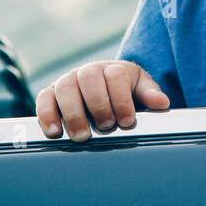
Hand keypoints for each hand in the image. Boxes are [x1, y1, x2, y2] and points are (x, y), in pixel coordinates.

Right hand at [36, 60, 169, 140]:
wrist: (104, 93)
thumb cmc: (125, 94)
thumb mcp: (141, 91)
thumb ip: (150, 95)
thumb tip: (162, 103)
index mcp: (113, 69)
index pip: (115, 76)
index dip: (121, 99)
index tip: (127, 121)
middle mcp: (88, 71)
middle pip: (88, 78)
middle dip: (98, 105)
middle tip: (106, 127)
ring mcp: (68, 81)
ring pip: (65, 88)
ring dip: (73, 113)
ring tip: (82, 136)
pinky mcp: (51, 94)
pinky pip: (43, 99)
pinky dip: (46, 114)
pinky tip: (54, 132)